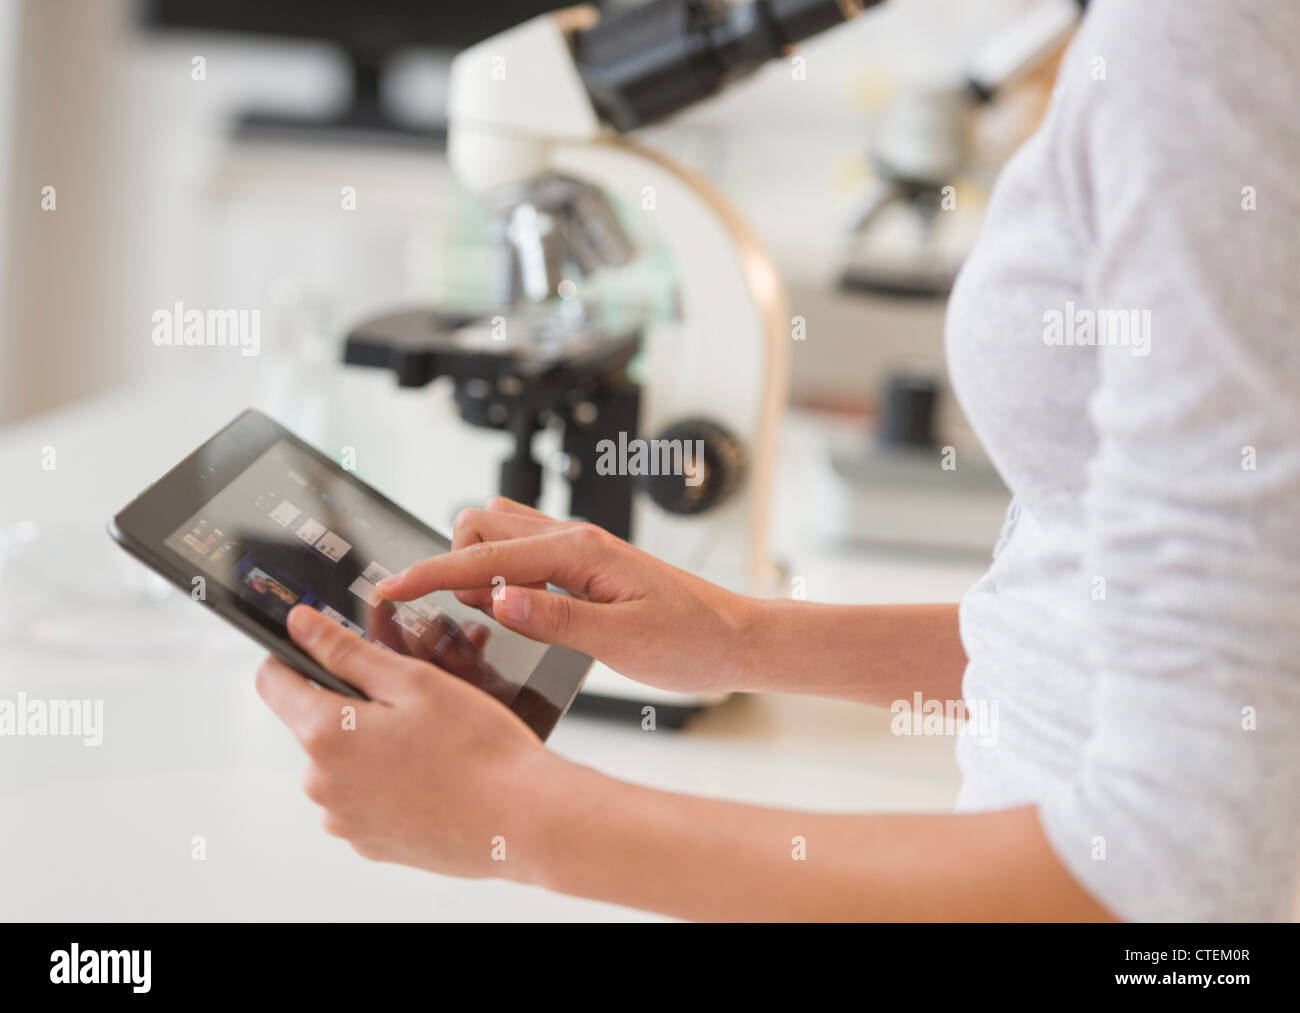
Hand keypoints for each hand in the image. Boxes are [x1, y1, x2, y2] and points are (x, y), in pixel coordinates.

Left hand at [256, 604, 565, 878]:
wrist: (521, 820)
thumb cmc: (477, 747)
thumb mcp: (412, 680)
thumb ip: (346, 651)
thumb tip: (300, 625)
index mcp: (326, 734)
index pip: (273, 682)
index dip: (295, 655)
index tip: (325, 649)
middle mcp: (322, 784)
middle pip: (314, 724)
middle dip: (352, 705)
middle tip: (412, 700)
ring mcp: (345, 820)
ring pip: (343, 764)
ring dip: (372, 748)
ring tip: (431, 744)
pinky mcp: (370, 844)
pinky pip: (365, 799)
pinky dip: (390, 784)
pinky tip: (434, 776)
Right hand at [375, 497, 755, 693]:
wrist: (736, 639)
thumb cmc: (690, 642)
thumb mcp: (621, 642)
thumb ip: (555, 618)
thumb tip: (495, 598)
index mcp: (579, 552)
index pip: (484, 558)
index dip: (430, 574)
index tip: (388, 591)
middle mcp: (575, 538)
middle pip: (481, 525)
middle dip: (451, 562)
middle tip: (455, 614)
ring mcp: (580, 548)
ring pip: (501, 532)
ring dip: (476, 564)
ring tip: (486, 614)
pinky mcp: (585, 565)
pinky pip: (525, 551)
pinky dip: (501, 572)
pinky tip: (513, 608)